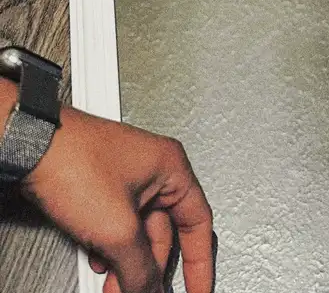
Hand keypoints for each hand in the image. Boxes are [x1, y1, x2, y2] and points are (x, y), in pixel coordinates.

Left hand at [20, 104, 213, 292]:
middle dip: (151, 269)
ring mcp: (126, 175)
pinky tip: (98, 263)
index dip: (200, 263)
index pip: (199, 222)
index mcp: (171, 167)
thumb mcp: (117, 229)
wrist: (31, 146)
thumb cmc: (74, 161)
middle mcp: (153, 168)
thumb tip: (150, 290)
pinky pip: (117, 223)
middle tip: (142, 292)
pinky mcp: (101, 183)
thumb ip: (141, 268)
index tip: (197, 290)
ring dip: (127, 263)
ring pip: (137, 230)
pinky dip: (111, 248)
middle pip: (164, 231)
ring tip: (115, 286)